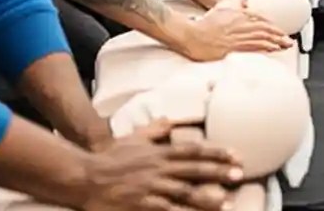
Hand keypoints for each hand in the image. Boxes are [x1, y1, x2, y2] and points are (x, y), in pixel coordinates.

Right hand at [78, 121, 241, 210]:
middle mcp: (158, 169)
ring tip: (226, 203)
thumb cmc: (109, 158)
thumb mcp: (133, 139)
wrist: (84, 176)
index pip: (193, 151)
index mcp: (159, 153)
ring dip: (206, 198)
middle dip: (218, 172)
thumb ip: (153, 131)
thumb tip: (169, 122)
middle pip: (194, 170)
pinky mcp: (141, 205)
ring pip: (184, 193)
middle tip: (239, 174)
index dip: (216, 153)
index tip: (236, 155)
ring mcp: (150, 188)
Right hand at [175, 7, 291, 61]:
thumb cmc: (204, 25)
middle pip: (263, 29)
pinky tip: (272, 49)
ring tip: (285, 45)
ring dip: (275, 41)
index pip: (260, 20)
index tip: (280, 31)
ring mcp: (236, 36)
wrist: (190, 35)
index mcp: (238, 15)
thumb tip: (245, 0)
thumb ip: (235, 5)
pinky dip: (264, 47)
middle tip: (288, 40)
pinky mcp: (231, 47)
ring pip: (260, 38)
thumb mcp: (221, 9)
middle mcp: (239, 24)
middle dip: (278, 35)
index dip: (272, 27)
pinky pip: (252, 47)